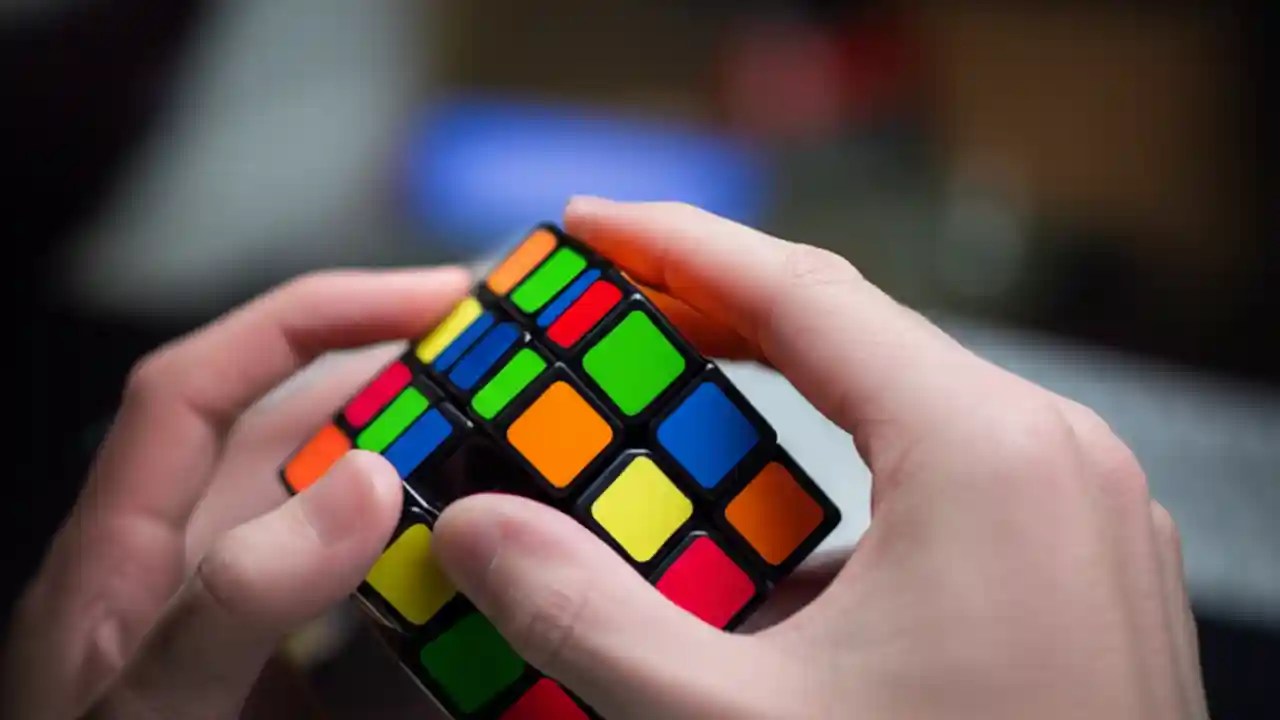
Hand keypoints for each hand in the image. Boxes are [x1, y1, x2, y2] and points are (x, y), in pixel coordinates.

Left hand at [3, 268, 471, 719]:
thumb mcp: (154, 713)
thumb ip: (240, 600)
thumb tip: (367, 481)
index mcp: (119, 554)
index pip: (202, 382)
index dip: (308, 319)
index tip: (422, 300)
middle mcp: (173, 576)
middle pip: (281, 438)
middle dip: (387, 387)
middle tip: (496, 366)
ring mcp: (227, 635)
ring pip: (329, 522)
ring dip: (415, 484)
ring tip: (507, 462)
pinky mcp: (270, 688)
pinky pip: (354, 614)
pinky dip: (416, 594)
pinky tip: (475, 599)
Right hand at [432, 199, 1208, 719]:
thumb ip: (588, 618)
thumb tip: (474, 534)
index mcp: (984, 452)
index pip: (799, 295)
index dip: (675, 247)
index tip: (590, 224)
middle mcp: (1052, 458)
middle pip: (851, 345)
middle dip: (716, 327)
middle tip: (607, 318)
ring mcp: (1081, 515)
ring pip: (902, 418)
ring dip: (783, 418)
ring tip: (674, 424)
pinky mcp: (1080, 573)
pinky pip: (948, 484)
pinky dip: (851, 487)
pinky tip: (781, 547)